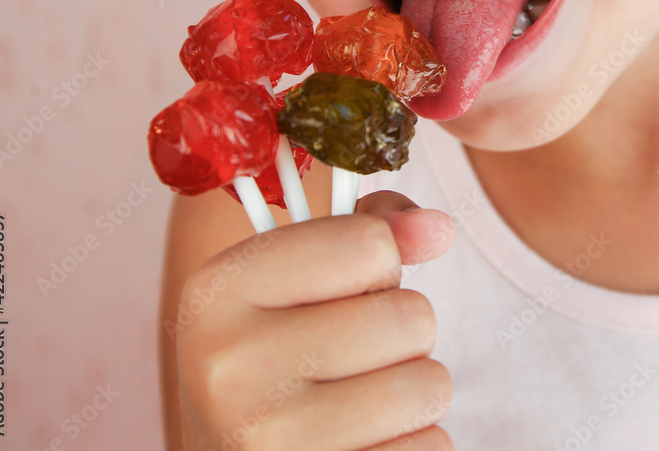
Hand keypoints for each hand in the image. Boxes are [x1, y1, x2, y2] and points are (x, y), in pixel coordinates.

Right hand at [174, 191, 456, 449]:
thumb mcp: (298, 278)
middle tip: (352, 354)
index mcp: (220, 290)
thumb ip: (369, 232)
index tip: (344, 286)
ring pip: (429, 384)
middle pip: (409, 315)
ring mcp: (270, 439)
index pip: (367, 244)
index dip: (377, 262)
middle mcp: (232, 365)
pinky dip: (414, 440)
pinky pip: (432, 444)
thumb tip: (439, 228)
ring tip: (361, 399)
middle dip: (402, 332)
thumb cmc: (280, 355)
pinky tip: (364, 440)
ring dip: (413, 389)